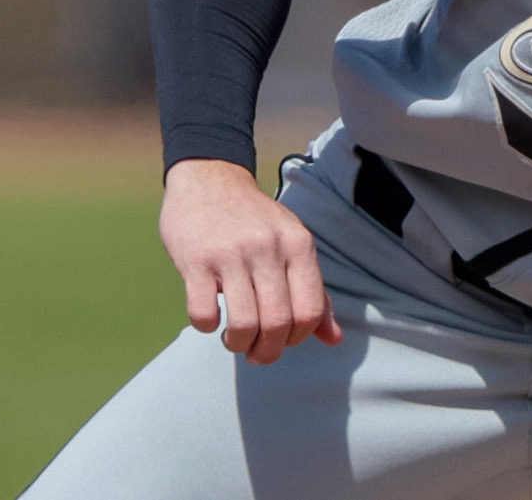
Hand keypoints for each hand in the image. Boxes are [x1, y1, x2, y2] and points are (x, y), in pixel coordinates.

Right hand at [159, 158, 343, 363]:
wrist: (210, 179)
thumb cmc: (255, 221)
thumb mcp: (292, 245)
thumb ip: (314, 292)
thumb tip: (335, 339)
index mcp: (299, 245)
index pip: (311, 311)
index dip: (298, 338)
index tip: (284, 339)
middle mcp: (269, 247)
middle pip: (278, 322)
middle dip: (267, 351)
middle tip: (256, 352)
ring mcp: (231, 253)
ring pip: (243, 323)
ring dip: (238, 344)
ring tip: (234, 339)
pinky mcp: (196, 259)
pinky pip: (203, 312)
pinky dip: (207, 326)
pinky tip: (210, 318)